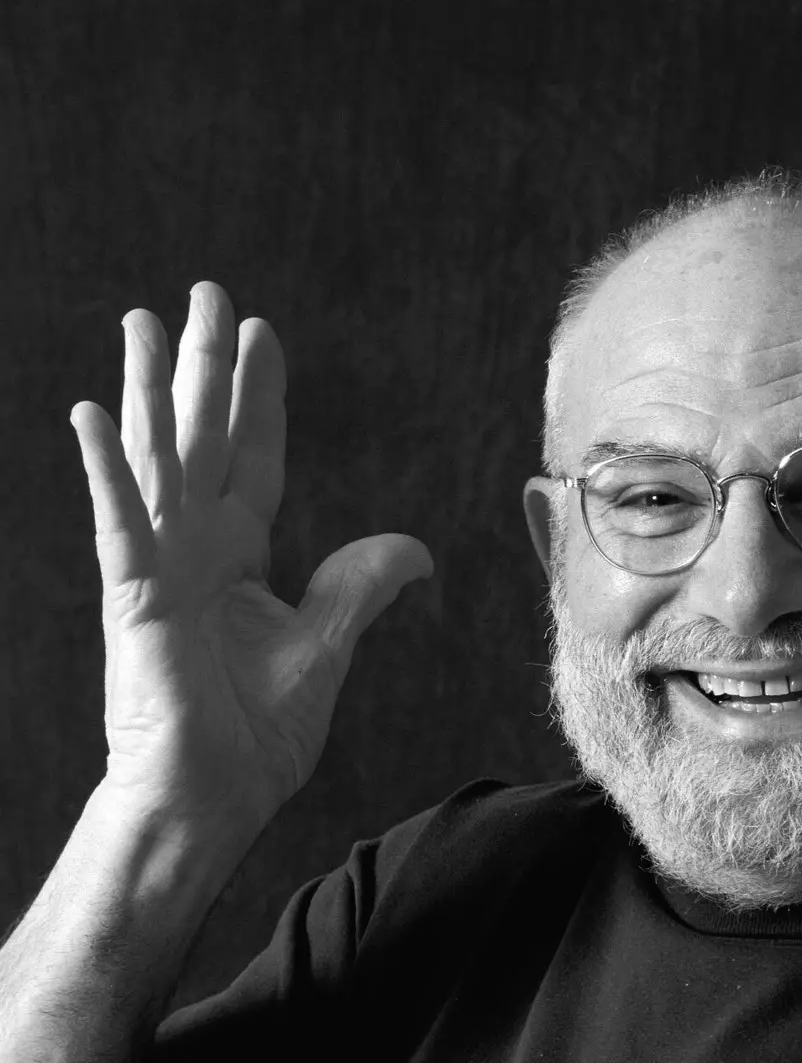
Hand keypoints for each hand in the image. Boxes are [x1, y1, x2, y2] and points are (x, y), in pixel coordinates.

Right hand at [70, 283, 432, 834]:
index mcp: (238, 559)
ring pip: (158, 460)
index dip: (256, 396)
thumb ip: (359, 588)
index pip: (253, 458)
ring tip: (140, 321)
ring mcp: (160, 571)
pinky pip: (122, 523)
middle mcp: (195, 551)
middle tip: (202, 293)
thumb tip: (417, 549)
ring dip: (148, 389)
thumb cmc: (255, 737)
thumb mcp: (325, 648)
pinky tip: (92, 413)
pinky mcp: (136, 601)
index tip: (258, 335)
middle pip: (202, 438)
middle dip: (202, 365)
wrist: (210, 801)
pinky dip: (109, 469)